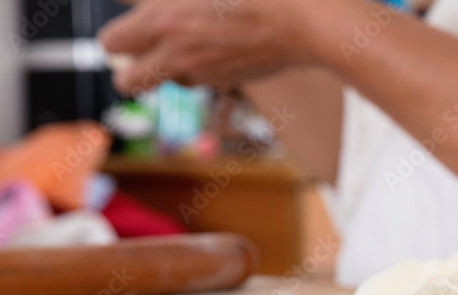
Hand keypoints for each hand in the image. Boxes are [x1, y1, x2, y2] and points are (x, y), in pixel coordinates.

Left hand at [99, 0, 314, 93]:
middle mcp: (177, 55)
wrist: (304, 23)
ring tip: (193, 40)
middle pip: (128, 82)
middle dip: (130, 68)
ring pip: (169, 80)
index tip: (131, 26)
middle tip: (144, 50)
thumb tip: (150, 6)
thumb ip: (164, 0)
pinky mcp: (228, 82)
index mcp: (163, 21)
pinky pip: (202, 79)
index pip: (112, 43)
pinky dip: (204, 66)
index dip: (118, 35)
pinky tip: (223, 42)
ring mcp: (204, 74)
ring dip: (172, 66)